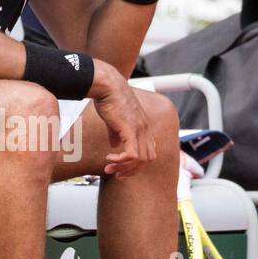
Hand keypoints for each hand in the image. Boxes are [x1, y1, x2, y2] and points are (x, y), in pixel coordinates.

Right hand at [89, 61, 156, 178]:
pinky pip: (133, 154)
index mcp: (144, 127)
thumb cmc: (110, 98)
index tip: (121, 168)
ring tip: (110, 167)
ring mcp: (140, 130)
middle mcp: (145, 129)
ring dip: (124, 168)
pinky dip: (122, 161)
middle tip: (116, 173)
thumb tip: (115, 145)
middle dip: (132, 170)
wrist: (108, 85)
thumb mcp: (115, 119)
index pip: (149, 153)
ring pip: (141, 160)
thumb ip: (116, 134)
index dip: (137, 165)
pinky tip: (110, 158)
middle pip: (148, 160)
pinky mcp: (130, 129)